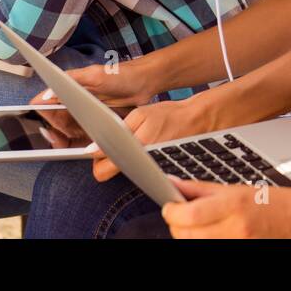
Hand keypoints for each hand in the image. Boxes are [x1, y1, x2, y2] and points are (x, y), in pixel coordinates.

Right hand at [30, 58, 156, 147]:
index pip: (46, 104)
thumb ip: (71, 79)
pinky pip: (80, 134)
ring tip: (65, 147)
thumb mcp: (94, 74)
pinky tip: (77, 147)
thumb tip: (47, 93)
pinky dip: (76, 141)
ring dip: (63, 139)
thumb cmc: (120, 75)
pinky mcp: (94, 122)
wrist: (143, 83)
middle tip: (57, 143)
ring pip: (65, 129)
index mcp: (68, 87)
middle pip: (54, 120)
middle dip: (53, 132)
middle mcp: (73, 100)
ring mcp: (84, 112)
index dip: (42, 117)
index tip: (45, 129)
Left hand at [92, 97, 210, 181]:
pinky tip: (141, 145)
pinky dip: (133, 160)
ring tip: (130, 141)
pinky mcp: (154, 168)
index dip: (96, 160)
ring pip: (120, 172)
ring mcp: (147, 169)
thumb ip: (116, 130)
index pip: (102, 171)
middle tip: (113, 145)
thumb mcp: (140, 115)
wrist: (196, 120)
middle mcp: (140, 165)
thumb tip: (94, 148)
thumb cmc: (169, 115)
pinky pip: (134, 169)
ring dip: (119, 159)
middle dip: (104, 162)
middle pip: (107, 175)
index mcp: (134, 151)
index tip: (99, 148)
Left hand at [160, 178, 290, 237]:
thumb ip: (199, 188)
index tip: (169, 206)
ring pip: (194, 245)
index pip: (188, 214)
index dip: (171, 211)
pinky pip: (209, 250)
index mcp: (233, 205)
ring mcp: (237, 245)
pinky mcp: (238, 253)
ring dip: (188, 236)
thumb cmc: (271, 203)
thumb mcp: (235, 188)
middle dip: (177, 225)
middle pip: (186, 234)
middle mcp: (234, 228)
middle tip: (180, 216)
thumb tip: (171, 183)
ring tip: (196, 226)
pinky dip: (202, 243)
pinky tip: (209, 235)